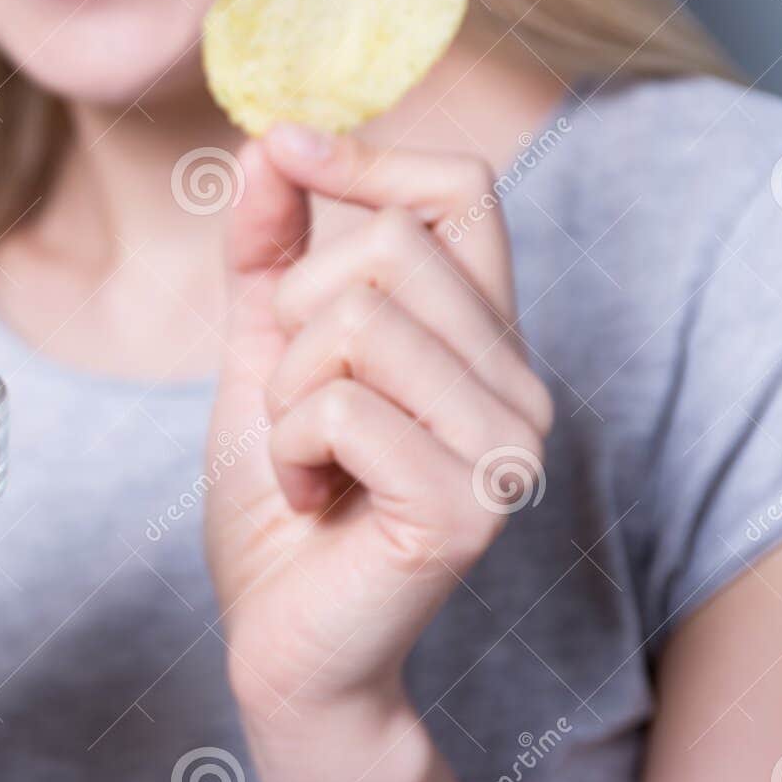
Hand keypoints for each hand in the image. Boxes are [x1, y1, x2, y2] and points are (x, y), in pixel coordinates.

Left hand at [206, 124, 551, 772]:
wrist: (283, 641)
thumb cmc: (282, 503)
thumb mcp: (263, 357)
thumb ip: (269, 254)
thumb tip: (267, 141)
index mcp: (481, 338)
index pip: (460, 192)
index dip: (369, 158)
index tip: (286, 152)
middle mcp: (518, 382)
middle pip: (388, 247)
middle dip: (294, 319)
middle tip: (293, 405)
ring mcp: (506, 445)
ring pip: (356, 324)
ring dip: (284, 396)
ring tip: (302, 459)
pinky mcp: (472, 503)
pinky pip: (339, 408)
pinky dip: (288, 450)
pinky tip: (313, 500)